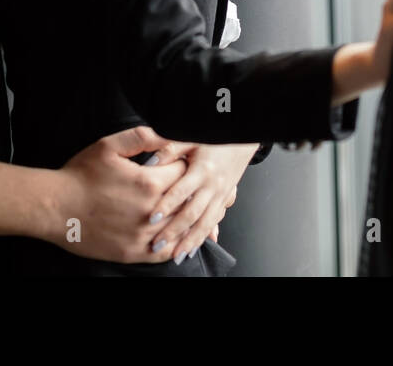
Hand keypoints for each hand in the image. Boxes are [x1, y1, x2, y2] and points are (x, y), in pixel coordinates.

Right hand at [52, 126, 189, 262]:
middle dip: (186, 191)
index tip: (176, 164)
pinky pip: (165, 253)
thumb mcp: (108, 146)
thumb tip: (167, 135)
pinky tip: (172, 235)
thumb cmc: (80, 175)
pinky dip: (173, 243)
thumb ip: (141, 137)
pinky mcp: (133, 253)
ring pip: (179, 227)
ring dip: (182, 216)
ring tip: (181, 207)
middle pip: (186, 200)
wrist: (54, 208)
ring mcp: (142, 236)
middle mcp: (151, 212)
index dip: (182, 165)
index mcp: (149, 183)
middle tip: (182, 185)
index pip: (184, 172)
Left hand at [144, 142, 256, 263]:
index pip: (181, 190)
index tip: (151, 217)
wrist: (242, 137)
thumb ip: (170, 149)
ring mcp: (221, 194)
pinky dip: (205, 235)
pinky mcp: (225, 199)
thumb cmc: (214, 137)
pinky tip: (196, 246)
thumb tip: (150, 162)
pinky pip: (215, 221)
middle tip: (157, 243)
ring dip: (191, 240)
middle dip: (174, 230)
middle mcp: (213, 185)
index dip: (167, 204)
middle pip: (193, 212)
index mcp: (202, 169)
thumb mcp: (191, 138)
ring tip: (177, 254)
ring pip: (206, 222)